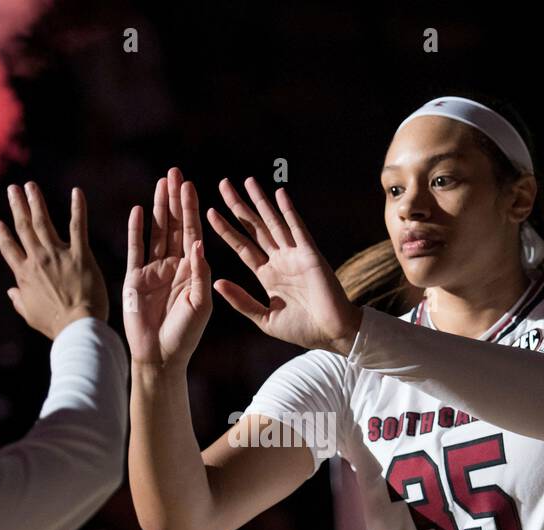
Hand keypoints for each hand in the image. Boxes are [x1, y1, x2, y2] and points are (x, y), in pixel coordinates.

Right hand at [0, 182, 105, 338]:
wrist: (78, 326)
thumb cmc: (56, 325)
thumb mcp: (30, 315)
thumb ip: (19, 301)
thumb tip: (10, 292)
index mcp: (24, 275)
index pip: (9, 248)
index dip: (1, 234)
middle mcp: (37, 260)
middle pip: (23, 228)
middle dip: (17, 206)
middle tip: (12, 189)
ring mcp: (58, 255)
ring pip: (43, 222)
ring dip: (36, 201)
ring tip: (30, 186)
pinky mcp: (79, 254)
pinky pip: (77, 226)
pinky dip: (77, 208)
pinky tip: (76, 192)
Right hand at [122, 167, 211, 368]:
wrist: (160, 356)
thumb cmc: (185, 335)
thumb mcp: (201, 304)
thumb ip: (200, 273)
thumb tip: (197, 243)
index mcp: (192, 271)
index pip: (192, 233)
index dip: (191, 209)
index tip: (191, 186)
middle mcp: (173, 266)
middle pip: (174, 226)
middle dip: (175, 200)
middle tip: (175, 173)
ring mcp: (153, 271)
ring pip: (156, 232)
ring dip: (158, 208)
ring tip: (160, 183)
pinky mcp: (134, 279)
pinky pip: (136, 249)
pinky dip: (137, 230)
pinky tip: (139, 211)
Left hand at [208, 178, 361, 354]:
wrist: (333, 334)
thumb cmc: (303, 330)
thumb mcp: (265, 318)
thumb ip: (241, 301)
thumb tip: (217, 282)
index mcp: (268, 275)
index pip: (242, 247)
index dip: (226, 230)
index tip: (210, 212)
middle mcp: (280, 260)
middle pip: (254, 228)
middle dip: (238, 207)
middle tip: (223, 184)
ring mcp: (295, 255)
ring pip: (273, 222)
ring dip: (261, 202)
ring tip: (247, 181)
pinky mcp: (311, 255)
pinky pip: (298, 229)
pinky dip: (289, 211)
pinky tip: (279, 194)